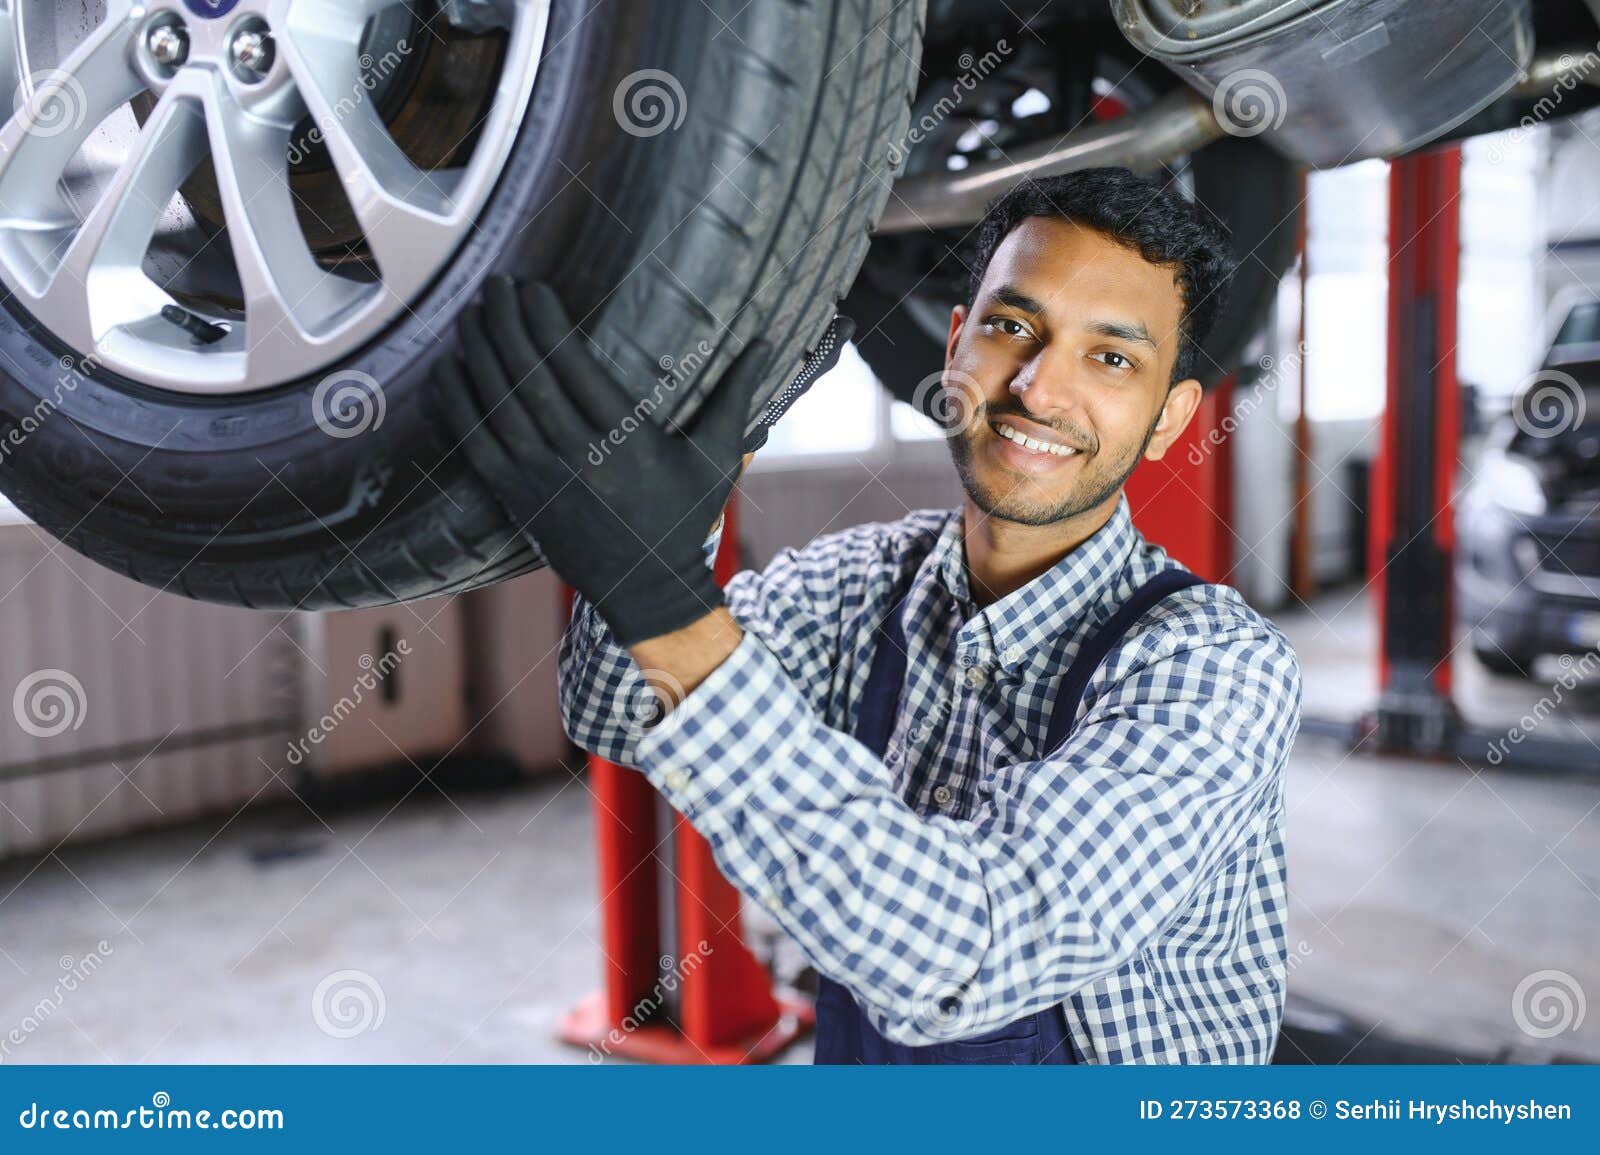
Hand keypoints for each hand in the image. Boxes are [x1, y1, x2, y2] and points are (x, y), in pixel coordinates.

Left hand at [436, 277, 769, 645]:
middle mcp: (580, 455)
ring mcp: (543, 478)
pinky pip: (477, 443)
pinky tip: (450, 367)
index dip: (546, 322)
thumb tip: (766, 342)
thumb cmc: (684, 519)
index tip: (533, 289)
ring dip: (479, 352)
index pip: (575, 365)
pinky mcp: (519, 498)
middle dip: (506, 323)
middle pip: (530, 375)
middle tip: (496, 286)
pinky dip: (460, 403)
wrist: (646, 588)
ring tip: (473, 312)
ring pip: (498, 404)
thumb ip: (734, 397)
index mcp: (628, 439)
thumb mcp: (715, 459)